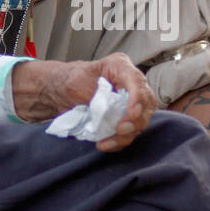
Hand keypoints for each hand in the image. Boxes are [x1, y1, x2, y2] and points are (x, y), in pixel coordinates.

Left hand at [11, 53, 158, 151]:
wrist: (62, 93)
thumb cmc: (70, 81)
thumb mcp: (78, 80)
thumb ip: (96, 92)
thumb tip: (110, 110)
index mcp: (120, 67)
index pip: (136, 81)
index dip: (137, 98)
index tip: (131, 114)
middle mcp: (130, 84)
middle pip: (147, 103)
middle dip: (136, 120)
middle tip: (120, 129)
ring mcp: (130, 102)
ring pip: (140, 121)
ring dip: (125, 135)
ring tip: (105, 143)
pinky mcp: (125, 118)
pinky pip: (129, 133)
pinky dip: (119, 141)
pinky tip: (104, 143)